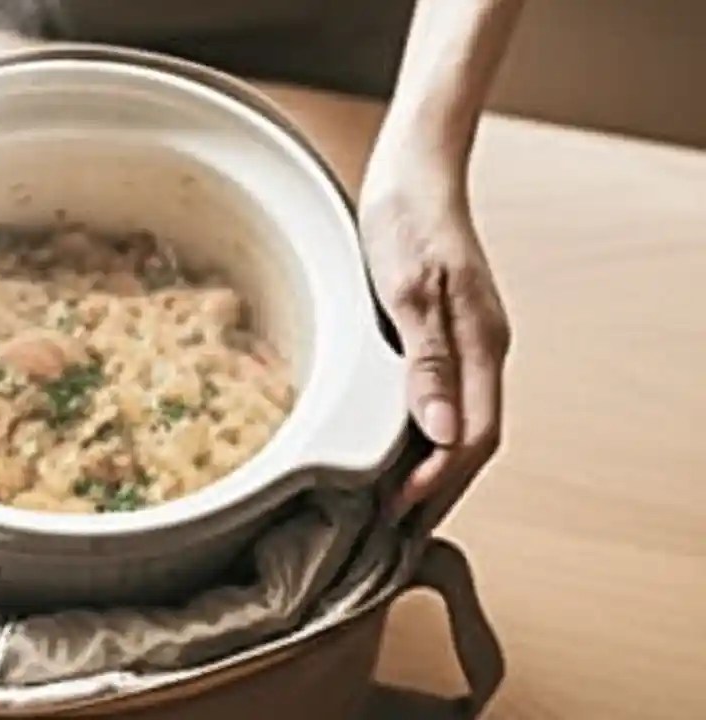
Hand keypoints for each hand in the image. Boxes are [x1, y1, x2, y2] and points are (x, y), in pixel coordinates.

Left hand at [359, 146, 510, 527]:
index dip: (437, 481)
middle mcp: (483, 349)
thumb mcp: (408, 289)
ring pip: (462, 422)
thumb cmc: (407, 220)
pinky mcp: (449, 332)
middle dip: (438, 488)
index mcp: (481, 344)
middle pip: (473, 440)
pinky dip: (425, 433)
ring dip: (432, 466)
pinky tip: (398, 446)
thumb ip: (426, 361)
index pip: (473, 437)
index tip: (397, 510)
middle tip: (394, 526)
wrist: (414, 169)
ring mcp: (470, 341)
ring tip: (393, 502)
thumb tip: (441, 431)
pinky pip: (448, 398)